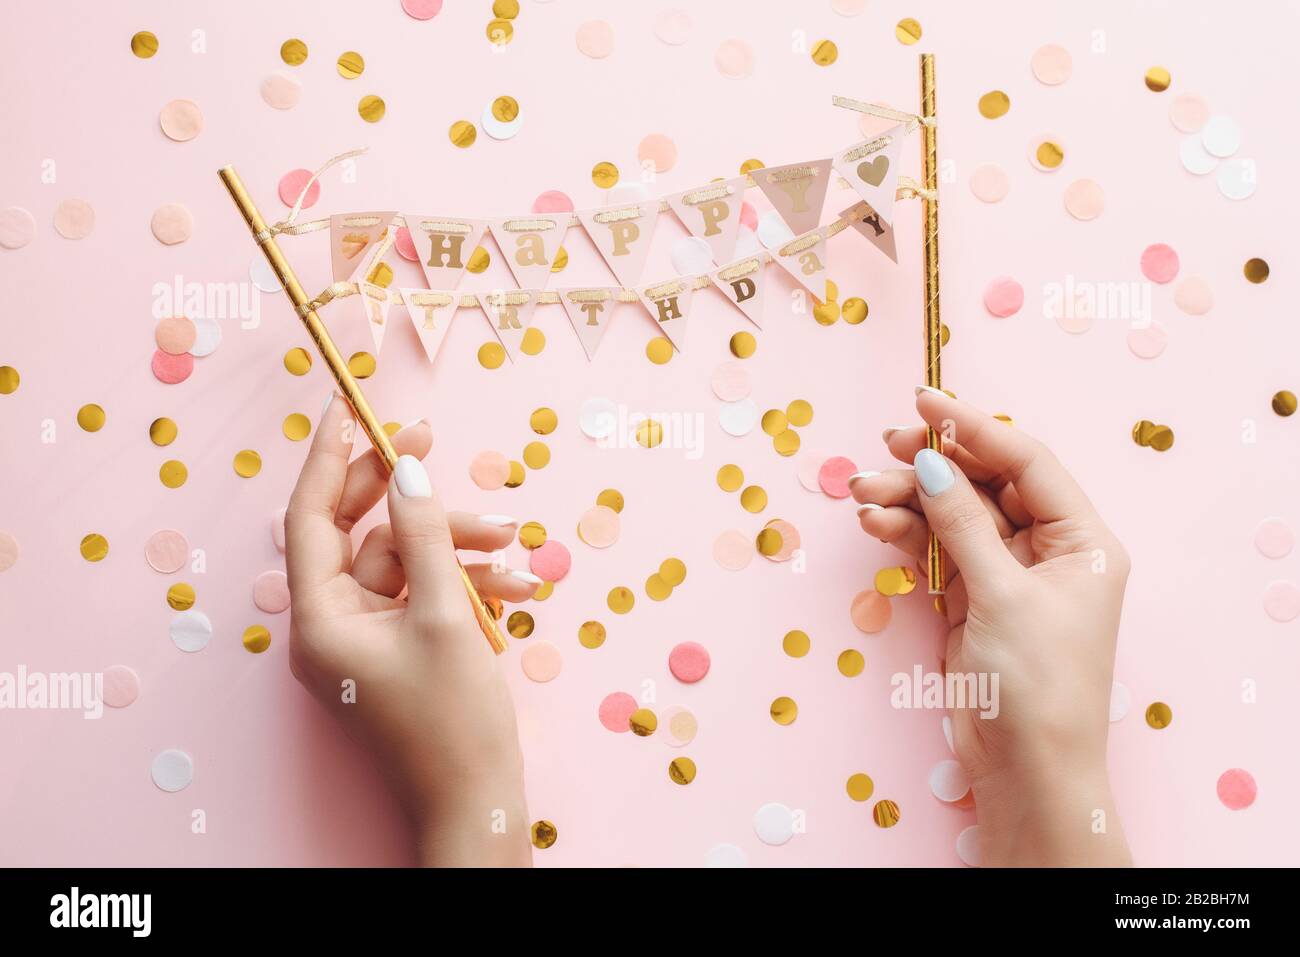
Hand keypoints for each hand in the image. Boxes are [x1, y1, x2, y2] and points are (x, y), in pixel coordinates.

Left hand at [285, 395, 537, 865]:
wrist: (477, 801)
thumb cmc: (454, 720)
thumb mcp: (445, 615)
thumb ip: (425, 535)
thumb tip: (407, 471)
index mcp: (320, 619)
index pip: (309, 516)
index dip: (329, 456)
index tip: (347, 405)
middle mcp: (330, 625)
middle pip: (360, 532)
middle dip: (410, 497)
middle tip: (432, 444)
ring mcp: (364, 638)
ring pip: (403, 560)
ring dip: (456, 546)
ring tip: (512, 546)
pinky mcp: (397, 648)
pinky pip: (422, 594)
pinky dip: (463, 582)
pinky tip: (512, 588)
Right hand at [851, 387, 1131, 866]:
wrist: (1025, 770)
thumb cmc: (1037, 682)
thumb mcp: (1003, 594)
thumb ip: (962, 522)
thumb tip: (927, 459)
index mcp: (1082, 540)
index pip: (1027, 462)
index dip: (975, 428)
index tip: (924, 403)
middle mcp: (1047, 548)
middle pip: (985, 483)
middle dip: (933, 463)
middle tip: (883, 447)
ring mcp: (1005, 574)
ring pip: (952, 515)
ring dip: (908, 501)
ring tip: (863, 496)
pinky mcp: (970, 599)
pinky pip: (936, 549)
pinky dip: (907, 535)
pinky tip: (877, 525)